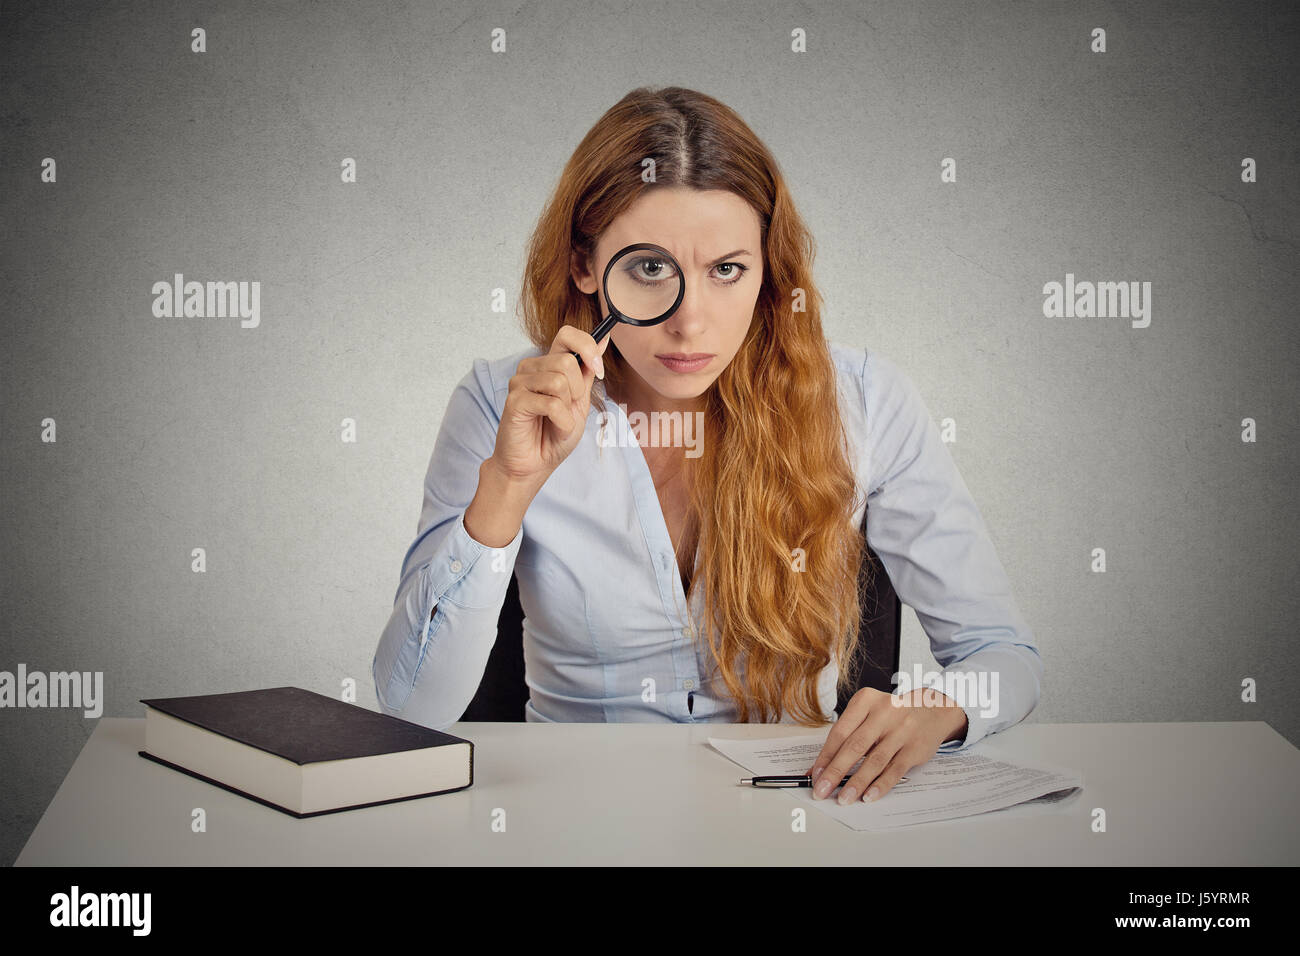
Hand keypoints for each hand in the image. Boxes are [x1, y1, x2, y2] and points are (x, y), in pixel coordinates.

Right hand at [489, 326, 611, 486]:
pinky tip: (554, 429)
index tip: (599, 370)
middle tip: (568, 410)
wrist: (535, 465)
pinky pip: (551, 403)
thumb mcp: (580, 401)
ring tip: (557, 421)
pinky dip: (561, 422)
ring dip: (567, 409)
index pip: (567, 334)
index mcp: (549, 364)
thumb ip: (588, 371)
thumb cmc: (554, 435)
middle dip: (578, 391)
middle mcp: (532, 368)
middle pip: (567, 361)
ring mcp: (520, 382)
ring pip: (559, 381)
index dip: (587, 347)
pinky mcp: (514, 400)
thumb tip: (604, 338)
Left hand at [803, 686, 968, 804]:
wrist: (932, 709)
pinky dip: (880, 785)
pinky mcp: (915, 747)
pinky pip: (894, 770)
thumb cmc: (892, 714)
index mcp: (865, 700)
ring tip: (844, 799)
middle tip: (822, 790)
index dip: (825, 756)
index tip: (814, 775)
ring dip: (856, 783)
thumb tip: (824, 766)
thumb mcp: (870, 712)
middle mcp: (883, 713)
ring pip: (874, 761)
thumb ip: (850, 734)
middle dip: (835, 772)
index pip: (840, 732)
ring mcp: (901, 730)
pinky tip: (869, 796)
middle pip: (854, 746)